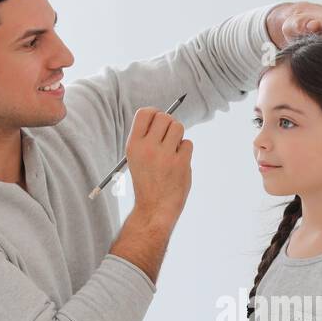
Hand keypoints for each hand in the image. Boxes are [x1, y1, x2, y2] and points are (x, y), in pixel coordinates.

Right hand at [125, 106, 192, 227]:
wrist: (154, 208)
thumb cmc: (147, 181)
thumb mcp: (136, 158)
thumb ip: (147, 138)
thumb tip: (164, 116)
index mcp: (133, 145)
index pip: (145, 113)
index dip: (154, 113)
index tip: (158, 122)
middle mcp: (148, 148)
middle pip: (164, 117)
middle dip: (168, 124)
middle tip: (168, 138)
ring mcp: (165, 155)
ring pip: (178, 127)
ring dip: (178, 136)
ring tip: (172, 150)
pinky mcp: (181, 163)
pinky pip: (188, 143)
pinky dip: (185, 151)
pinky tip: (178, 162)